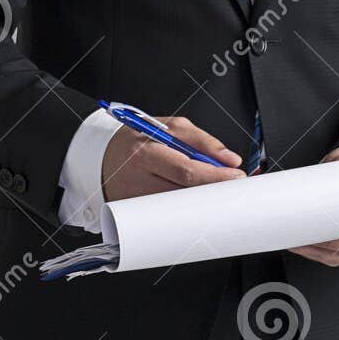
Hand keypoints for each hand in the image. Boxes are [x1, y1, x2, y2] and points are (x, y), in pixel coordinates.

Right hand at [102, 115, 244, 202]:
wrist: (102, 155)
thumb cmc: (137, 138)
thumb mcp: (168, 127)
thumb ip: (201, 140)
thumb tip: (228, 158)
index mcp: (147, 152)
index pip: (188, 169)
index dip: (215, 176)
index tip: (236, 176)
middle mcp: (140, 177)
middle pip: (186, 192)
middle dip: (214, 189)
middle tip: (232, 185)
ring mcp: (137, 199)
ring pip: (180, 205)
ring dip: (201, 198)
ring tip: (210, 188)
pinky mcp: (137, 212)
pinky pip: (168, 213)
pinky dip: (185, 206)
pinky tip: (191, 197)